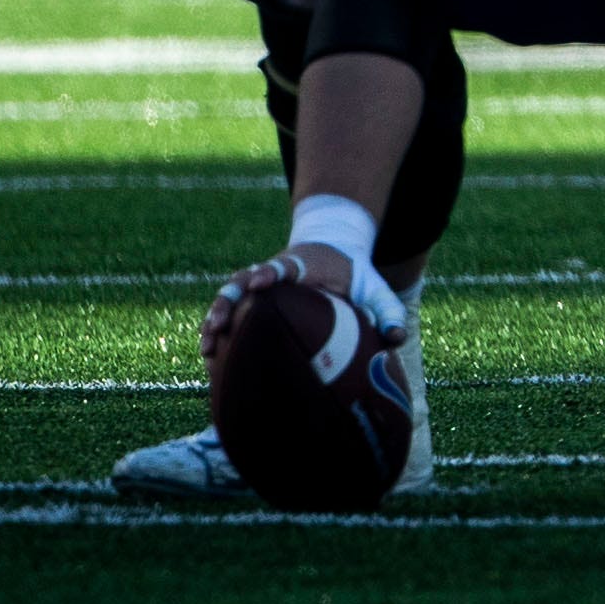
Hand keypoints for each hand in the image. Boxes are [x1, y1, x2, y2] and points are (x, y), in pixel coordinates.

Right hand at [207, 244, 400, 357]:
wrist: (334, 247)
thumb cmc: (355, 274)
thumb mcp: (375, 287)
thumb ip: (387, 310)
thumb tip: (398, 339)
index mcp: (305, 265)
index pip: (285, 265)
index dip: (271, 272)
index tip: (261, 282)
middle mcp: (275, 271)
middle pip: (245, 280)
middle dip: (230, 300)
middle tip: (217, 324)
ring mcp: (260, 282)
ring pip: (230, 295)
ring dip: (216, 316)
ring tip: (206, 348)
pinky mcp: (252, 296)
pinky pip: (229, 308)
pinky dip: (217, 327)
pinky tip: (209, 356)